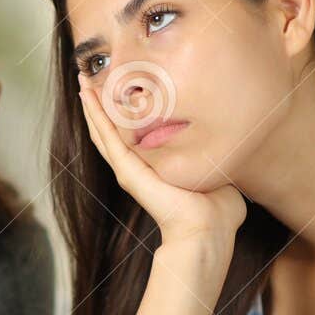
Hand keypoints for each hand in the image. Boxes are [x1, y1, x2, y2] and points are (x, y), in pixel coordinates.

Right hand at [77, 85, 245, 246]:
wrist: (207, 232)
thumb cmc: (218, 213)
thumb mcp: (215, 173)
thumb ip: (216, 159)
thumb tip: (232, 147)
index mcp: (156, 169)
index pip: (133, 136)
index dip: (125, 114)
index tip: (121, 90)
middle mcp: (137, 169)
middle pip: (112, 132)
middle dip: (101, 106)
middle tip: (88, 82)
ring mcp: (129, 170)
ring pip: (103, 132)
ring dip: (92, 107)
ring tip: (82, 84)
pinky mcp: (128, 171)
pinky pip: (107, 137)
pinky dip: (95, 115)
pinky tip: (87, 97)